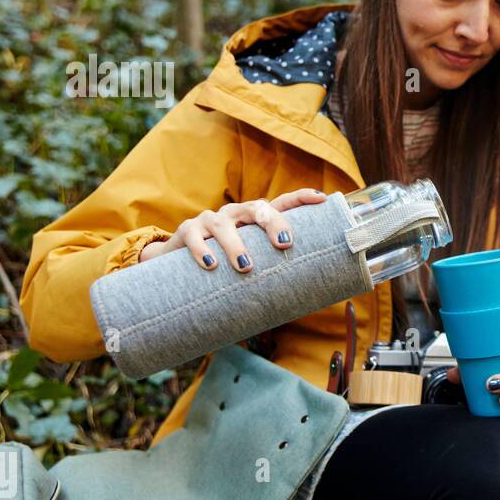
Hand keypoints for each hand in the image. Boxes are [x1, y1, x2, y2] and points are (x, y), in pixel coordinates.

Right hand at [138, 188, 327, 270]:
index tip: (320, 199)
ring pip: (224, 225)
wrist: (179, 268)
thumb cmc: (226, 270)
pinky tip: (211, 265)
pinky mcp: (187, 230)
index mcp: (254, 220)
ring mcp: (210, 220)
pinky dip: (202, 249)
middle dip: (273, 222)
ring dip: (236, 245)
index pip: (280, 203)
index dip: (300, 198)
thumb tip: (301, 300)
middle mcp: (235, 215)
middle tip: (284, 244)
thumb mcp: (251, 266)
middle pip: (257, 208)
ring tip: (245, 266)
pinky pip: (194, 235)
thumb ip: (270, 274)